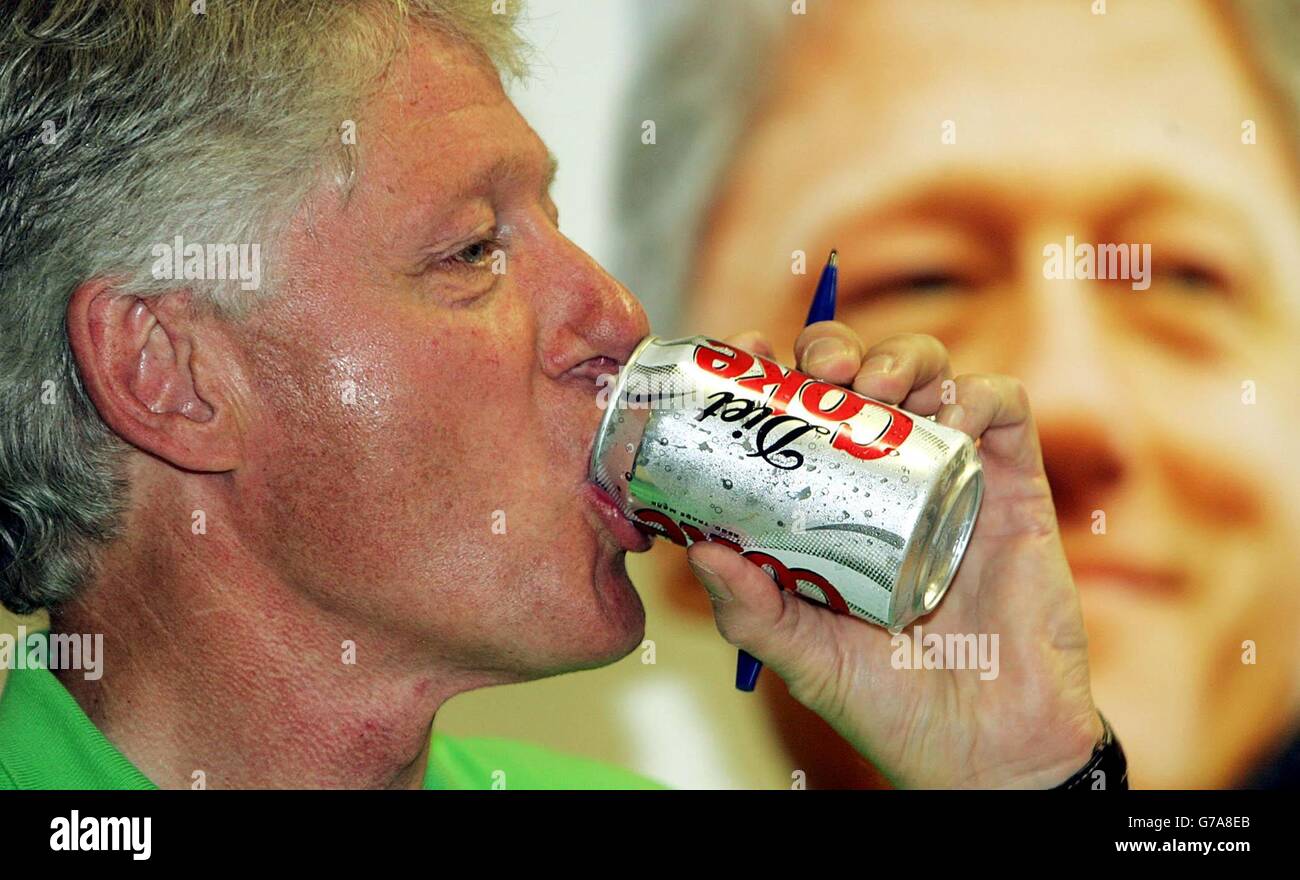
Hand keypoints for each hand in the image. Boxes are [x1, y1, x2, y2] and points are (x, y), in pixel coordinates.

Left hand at [686, 323, 1102, 788]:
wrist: (987, 750)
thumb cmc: (891, 703)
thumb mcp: (803, 656)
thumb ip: (752, 612)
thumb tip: (699, 550)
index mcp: (834, 504)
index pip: (800, 411)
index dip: (773, 371)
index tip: (746, 356)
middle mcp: (892, 478)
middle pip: (862, 375)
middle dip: (836, 349)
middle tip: (820, 373)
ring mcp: (954, 478)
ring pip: (933, 375)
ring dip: (903, 359)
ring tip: (878, 387)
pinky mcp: (1017, 490)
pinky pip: (1005, 412)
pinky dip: (979, 395)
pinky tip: (951, 418)